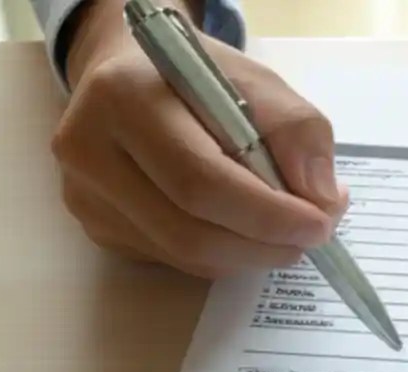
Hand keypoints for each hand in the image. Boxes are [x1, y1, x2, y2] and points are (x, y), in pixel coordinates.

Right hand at [50, 0, 347, 277]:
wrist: (130, 76)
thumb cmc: (196, 78)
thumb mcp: (255, 81)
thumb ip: (297, 130)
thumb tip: (322, 199)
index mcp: (124, 97)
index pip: (199, 178)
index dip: (266, 213)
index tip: (320, 223)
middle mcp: (88, 150)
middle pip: (189, 231)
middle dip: (265, 244)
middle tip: (312, 235)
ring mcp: (86, 197)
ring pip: (184, 255)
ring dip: (249, 254)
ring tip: (283, 228)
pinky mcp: (97, 227)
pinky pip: (173, 260)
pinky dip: (222, 254)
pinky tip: (240, 225)